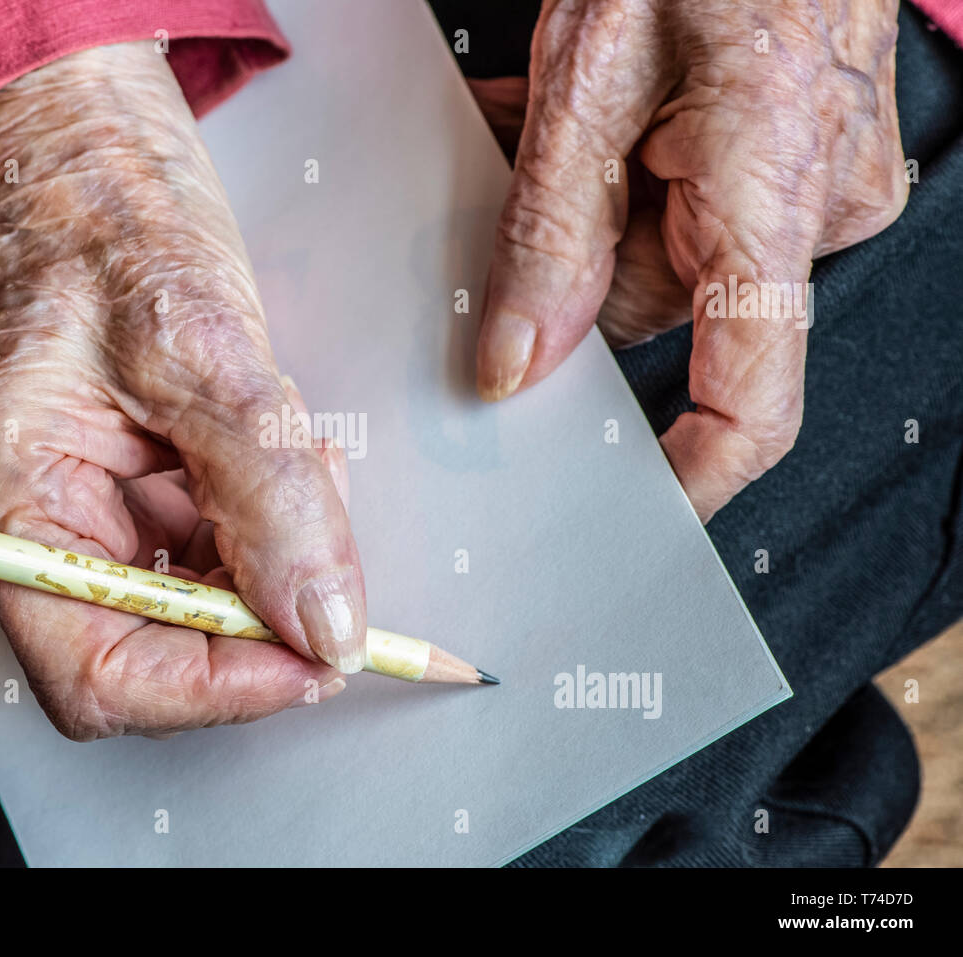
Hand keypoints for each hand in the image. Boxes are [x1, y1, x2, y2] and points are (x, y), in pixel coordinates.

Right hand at [0, 42, 364, 739]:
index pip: (98, 671)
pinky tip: (271, 474)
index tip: (322, 661)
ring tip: (304, 480)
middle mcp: (0, 521)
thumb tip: (324, 622)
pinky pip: (170, 558)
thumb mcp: (204, 347)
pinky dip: (239, 537)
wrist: (73, 148)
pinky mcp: (82, 495)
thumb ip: (270, 498)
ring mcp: (40, 511)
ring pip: (166, 611)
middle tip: (328, 565)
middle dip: (248, 620)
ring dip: (255, 572)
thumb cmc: (103, 210)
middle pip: (135, 653)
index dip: (221, 689)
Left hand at [475, 0, 906, 519]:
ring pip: (663, 256)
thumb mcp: (590, 82)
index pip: (749, 395)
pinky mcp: (798, 162)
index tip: (630, 509)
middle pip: (663, 310)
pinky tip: (587, 129)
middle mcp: (815, 206)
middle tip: (518, 198)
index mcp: (772, 196)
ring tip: (554, 125)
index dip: (693, 475)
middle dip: (573, 268)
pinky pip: (692, 209)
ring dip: (588, 207)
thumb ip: (549, 235)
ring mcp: (815, 184)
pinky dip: (624, 182)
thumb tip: (516, 364)